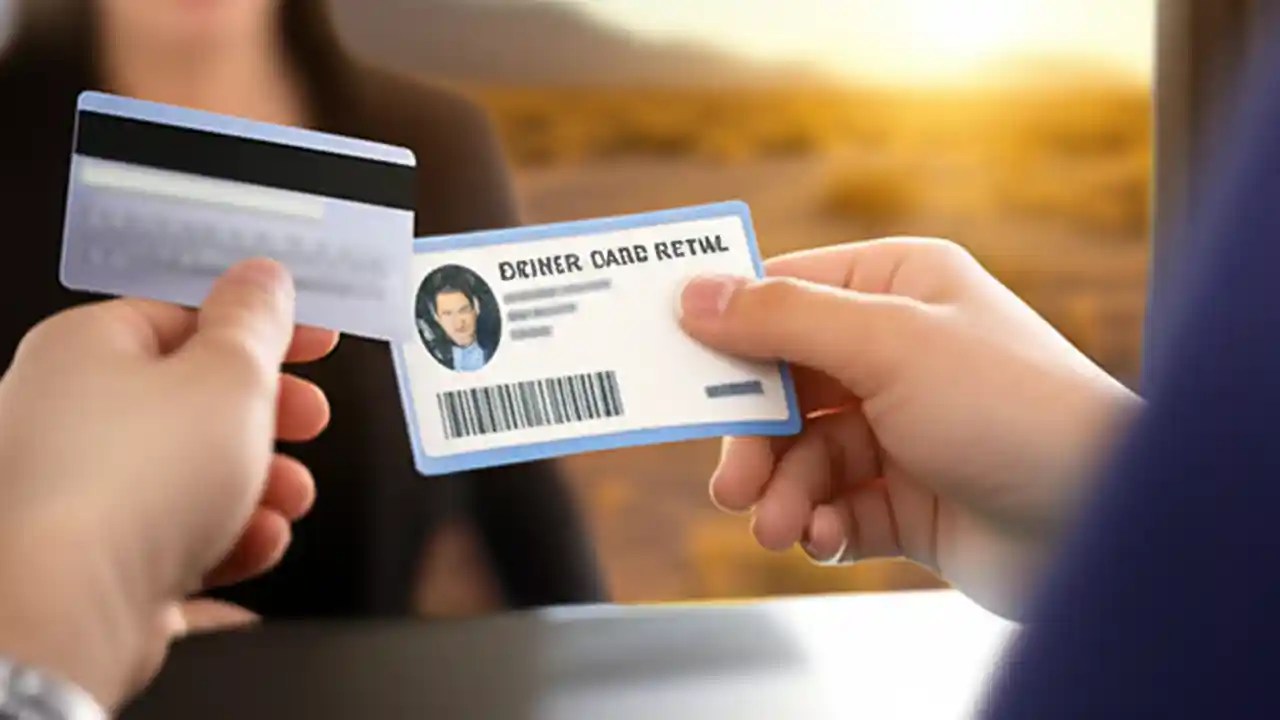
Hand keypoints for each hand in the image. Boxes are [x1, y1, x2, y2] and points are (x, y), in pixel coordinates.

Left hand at [0, 259, 336, 708]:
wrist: (67, 613)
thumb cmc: (133, 484)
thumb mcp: (229, 376)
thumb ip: (254, 321)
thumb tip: (262, 279)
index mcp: (84, 348)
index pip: (184, 316)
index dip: (261, 327)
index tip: (314, 341)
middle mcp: (60, 414)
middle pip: (190, 401)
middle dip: (266, 420)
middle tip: (307, 422)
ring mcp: (69, 494)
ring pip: (183, 476)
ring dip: (254, 487)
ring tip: (287, 501)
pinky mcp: (83, 562)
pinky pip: (166, 539)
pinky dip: (219, 541)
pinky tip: (251, 547)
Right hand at [678, 238, 1140, 617]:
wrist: (1104, 525)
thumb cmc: (1010, 407)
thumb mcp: (888, 344)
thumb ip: (783, 319)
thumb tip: (693, 293)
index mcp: (898, 289)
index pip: (786, 293)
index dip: (725, 327)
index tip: (666, 361)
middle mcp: (896, 353)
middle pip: (784, 386)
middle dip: (755, 439)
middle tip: (731, 484)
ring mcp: (903, 429)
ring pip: (804, 456)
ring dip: (784, 493)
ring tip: (781, 528)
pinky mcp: (908, 499)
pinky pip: (836, 506)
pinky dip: (821, 524)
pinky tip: (825, 540)